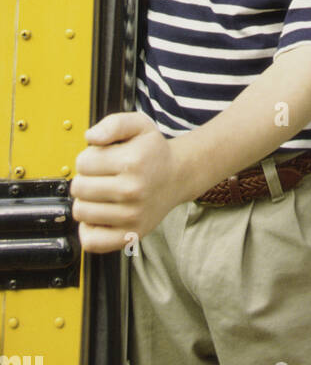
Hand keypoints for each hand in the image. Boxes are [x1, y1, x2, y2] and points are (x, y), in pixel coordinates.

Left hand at [71, 112, 182, 252]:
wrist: (177, 176)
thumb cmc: (153, 152)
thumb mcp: (139, 125)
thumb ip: (113, 124)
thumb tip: (90, 137)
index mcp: (132, 162)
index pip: (83, 163)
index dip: (88, 158)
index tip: (101, 159)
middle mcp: (133, 190)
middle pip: (79, 188)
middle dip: (85, 179)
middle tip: (102, 176)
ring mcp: (132, 216)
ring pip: (81, 212)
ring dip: (86, 201)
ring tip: (102, 194)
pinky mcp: (130, 235)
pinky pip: (91, 241)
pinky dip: (88, 229)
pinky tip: (100, 215)